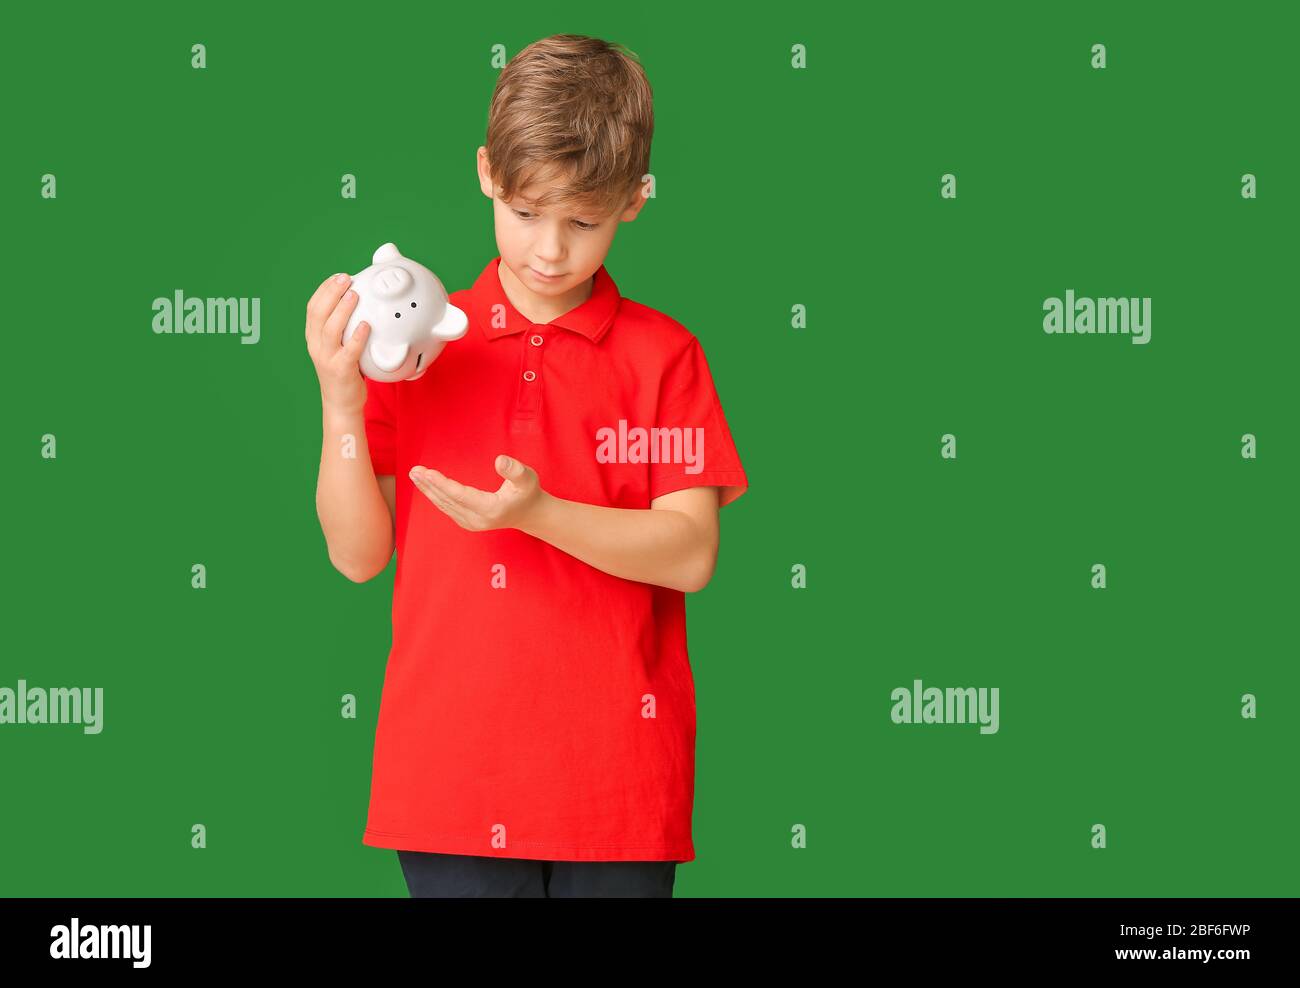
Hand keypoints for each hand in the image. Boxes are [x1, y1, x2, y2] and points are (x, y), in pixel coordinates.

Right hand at [305, 271, 370, 413]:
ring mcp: (327, 359)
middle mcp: (316, 346)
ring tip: (354, 295)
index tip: (337, 277)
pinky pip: (349, 351)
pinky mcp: (341, 370)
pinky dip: (357, 337)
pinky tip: (365, 325)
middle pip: (318, 314)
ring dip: (342, 310)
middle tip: (346, 278)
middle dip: (331, 293)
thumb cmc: (344, 372)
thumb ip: (344, 329)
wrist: (341, 404)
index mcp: (313, 338)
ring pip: (331, 330)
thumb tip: (361, 304)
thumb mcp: (338, 347)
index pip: (312, 308)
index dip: (324, 290)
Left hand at [410, 455, 545, 531]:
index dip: (442, 484)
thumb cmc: (528, 492)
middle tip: (414, 470)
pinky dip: (435, 496)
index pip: (460, 495)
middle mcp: (478, 520)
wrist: (529, 514)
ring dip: (428, 490)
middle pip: (448, 501)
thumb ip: (514, 469)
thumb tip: (499, 460)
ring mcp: (471, 523)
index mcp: (491, 509)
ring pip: (444, 506)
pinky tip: (426, 485)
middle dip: (429, 485)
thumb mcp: (527, 478)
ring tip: (415, 475)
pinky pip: (447, 508)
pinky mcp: (467, 522)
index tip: (427, 472)